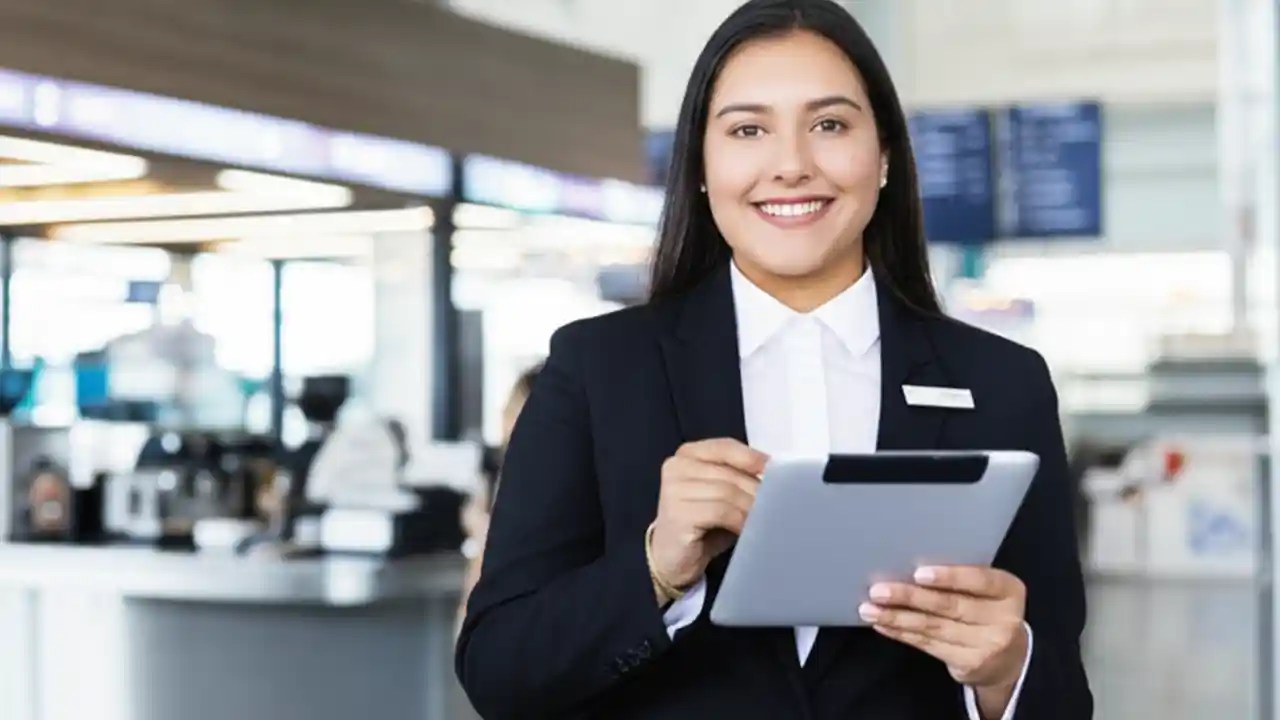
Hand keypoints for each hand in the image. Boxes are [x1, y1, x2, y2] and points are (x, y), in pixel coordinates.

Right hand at [648, 439, 768, 589]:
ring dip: (751, 508)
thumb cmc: (702, 525)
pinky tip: (747, 530)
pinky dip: (740, 521)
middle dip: (756, 490)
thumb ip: (738, 478)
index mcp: (687, 454)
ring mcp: (674, 489)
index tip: (777, 470)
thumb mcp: (721, 495)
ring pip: (728, 492)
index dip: (752, 458)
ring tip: (764, 520)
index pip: (725, 447)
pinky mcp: (678, 514)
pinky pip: (721, 512)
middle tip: (777, 505)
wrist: (672, 559)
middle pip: (730, 473)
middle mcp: (676, 466)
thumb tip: (775, 475)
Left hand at [859, 566, 1028, 697]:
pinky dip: (901, 633)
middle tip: (879, 591)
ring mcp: (988, 645)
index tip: (919, 573)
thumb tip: (908, 565)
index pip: (980, 580)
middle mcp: (1004, 619)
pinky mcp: (970, 664)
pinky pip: (928, 644)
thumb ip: (962, 580)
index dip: (950, 577)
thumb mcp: (988, 592)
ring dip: (897, 617)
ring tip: (869, 609)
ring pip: (934, 627)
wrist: (1010, 659)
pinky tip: (883, 624)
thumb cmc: (988, 611)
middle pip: (950, 605)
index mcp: (1009, 590)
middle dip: (910, 597)